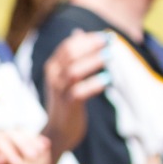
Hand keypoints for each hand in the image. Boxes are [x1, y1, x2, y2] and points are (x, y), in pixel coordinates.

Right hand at [41, 31, 108, 154]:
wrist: (58, 130)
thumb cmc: (66, 101)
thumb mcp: (65, 76)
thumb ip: (72, 56)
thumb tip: (79, 33)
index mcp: (52, 67)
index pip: (67, 46)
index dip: (86, 39)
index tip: (104, 36)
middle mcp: (53, 77)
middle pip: (69, 54)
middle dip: (90, 45)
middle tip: (109, 41)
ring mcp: (59, 91)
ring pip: (74, 71)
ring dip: (93, 62)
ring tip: (110, 56)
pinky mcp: (68, 105)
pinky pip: (80, 92)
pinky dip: (94, 84)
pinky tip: (107, 80)